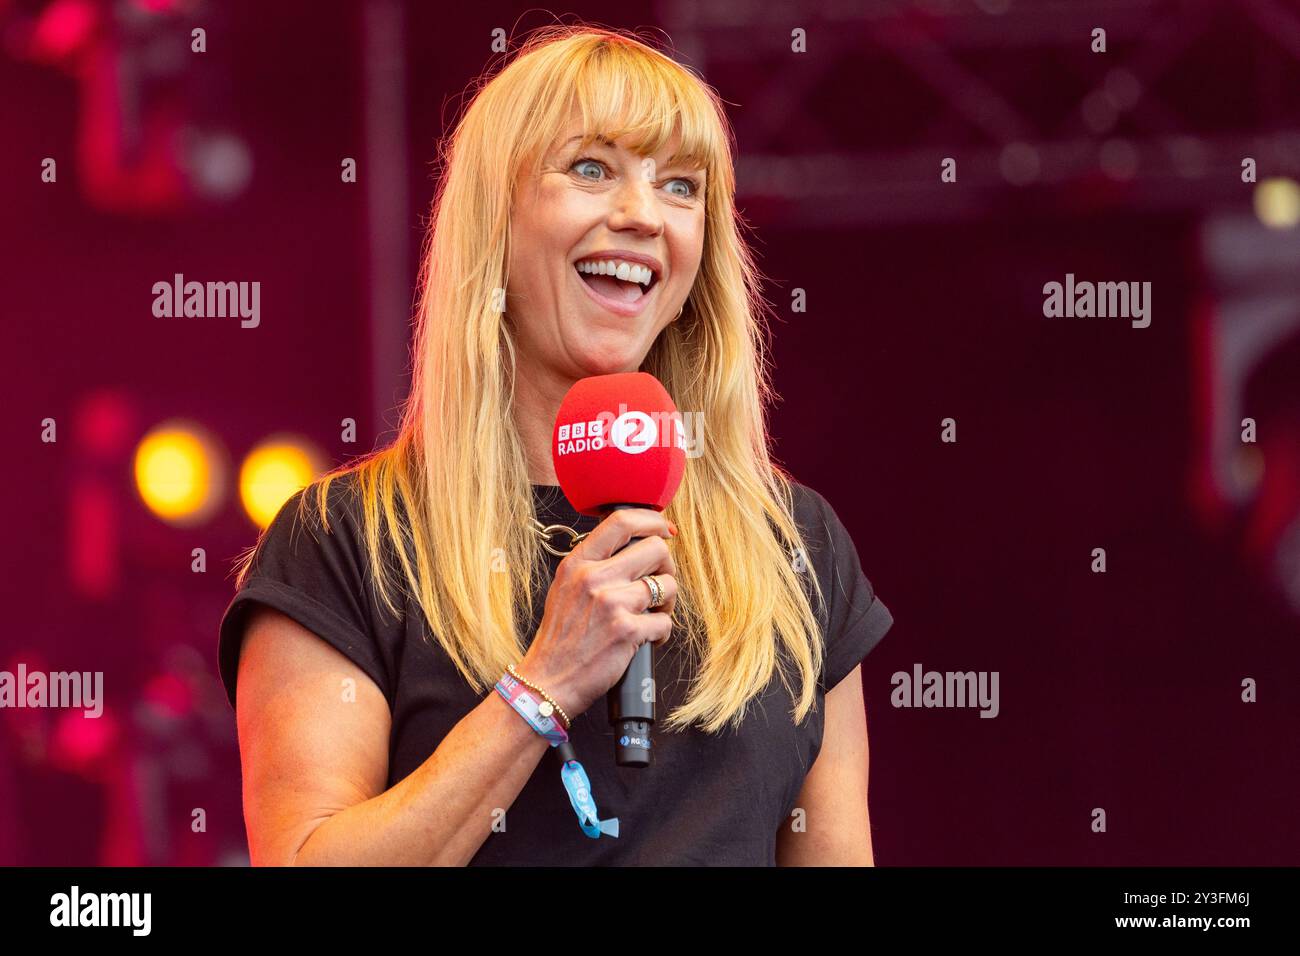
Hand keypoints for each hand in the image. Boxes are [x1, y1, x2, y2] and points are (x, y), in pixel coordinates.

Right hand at [518, 508, 677, 718]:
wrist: (548, 680)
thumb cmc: (560, 638)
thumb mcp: (565, 588)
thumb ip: (593, 565)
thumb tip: (633, 546)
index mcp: (578, 563)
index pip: (621, 522)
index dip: (652, 520)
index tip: (664, 530)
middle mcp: (593, 578)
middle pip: (655, 548)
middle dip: (666, 566)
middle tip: (659, 585)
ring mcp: (611, 603)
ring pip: (667, 584)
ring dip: (668, 602)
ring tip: (653, 615)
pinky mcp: (626, 631)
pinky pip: (665, 622)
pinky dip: (662, 633)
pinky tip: (647, 639)